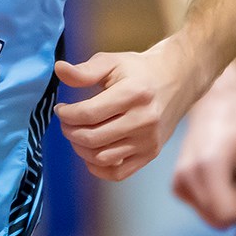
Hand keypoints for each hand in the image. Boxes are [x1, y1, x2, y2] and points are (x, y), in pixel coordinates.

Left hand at [53, 37, 196, 181]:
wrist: (176, 81)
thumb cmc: (138, 70)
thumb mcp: (112, 62)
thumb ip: (84, 70)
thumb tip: (59, 69)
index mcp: (134, 94)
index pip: (89, 113)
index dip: (67, 114)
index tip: (61, 108)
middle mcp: (144, 120)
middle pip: (93, 138)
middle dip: (70, 131)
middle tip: (66, 122)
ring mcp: (149, 141)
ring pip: (102, 157)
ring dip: (81, 148)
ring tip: (77, 133)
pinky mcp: (151, 154)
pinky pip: (118, 172)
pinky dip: (98, 167)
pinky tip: (91, 151)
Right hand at [171, 65, 235, 227]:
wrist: (212, 104)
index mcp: (207, 166)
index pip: (227, 215)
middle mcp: (186, 176)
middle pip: (218, 220)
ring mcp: (178, 181)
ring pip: (210, 217)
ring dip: (226, 203)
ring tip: (230, 174)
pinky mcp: (176, 186)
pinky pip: (202, 208)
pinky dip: (214, 199)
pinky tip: (218, 175)